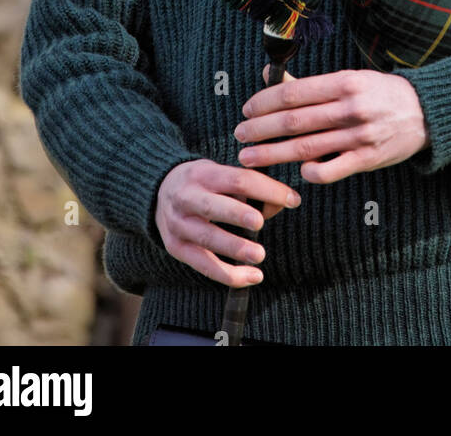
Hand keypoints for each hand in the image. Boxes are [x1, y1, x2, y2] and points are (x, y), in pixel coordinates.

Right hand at [155, 158, 301, 287]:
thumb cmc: (203, 183)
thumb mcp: (222, 174)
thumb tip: (282, 203)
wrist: (157, 190)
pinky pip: (203, 265)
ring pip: (207, 238)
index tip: (293, 199)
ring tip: (259, 255)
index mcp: (204, 174)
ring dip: (234, 248)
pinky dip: (228, 274)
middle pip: (214, 207)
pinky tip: (251, 277)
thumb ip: (251, 189)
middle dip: (237, 215)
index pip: (238, 180)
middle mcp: (187, 197)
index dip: (267, 189)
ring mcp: (179, 224)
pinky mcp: (176, 248)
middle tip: (260, 223)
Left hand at [234, 67, 430, 182]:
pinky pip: (331, 170)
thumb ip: (312, 85)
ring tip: (249, 158)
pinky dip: (310, 172)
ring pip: (306, 147)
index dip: (265, 102)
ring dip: (272, 154)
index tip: (247, 110)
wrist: (425, 111)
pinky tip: (296, 170)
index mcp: (343, 83)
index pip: (294, 93)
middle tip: (239, 135)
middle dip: (260, 129)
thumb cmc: (379, 93)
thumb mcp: (349, 79)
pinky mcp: (367, 159)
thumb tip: (271, 79)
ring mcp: (359, 136)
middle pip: (294, 121)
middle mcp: (350, 108)